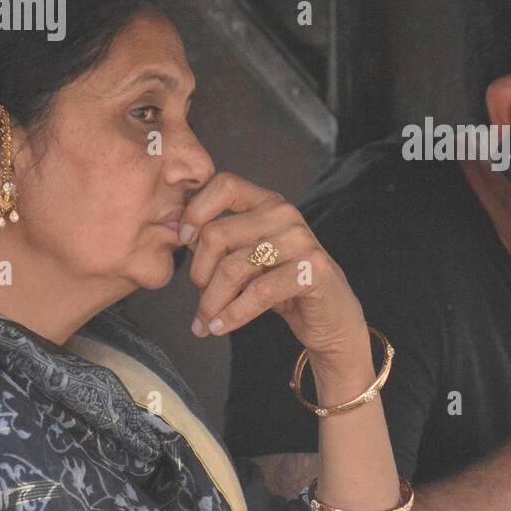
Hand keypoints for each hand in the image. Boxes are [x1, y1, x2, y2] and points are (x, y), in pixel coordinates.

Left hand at [179, 172, 366, 364]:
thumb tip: (180, 236)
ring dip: (211, 302)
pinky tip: (221, 326)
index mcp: (267, 203)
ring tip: (206, 322)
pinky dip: (233, 315)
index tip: (184, 240)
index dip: (195, 211)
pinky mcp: (312, 271)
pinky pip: (258, 293)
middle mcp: (284, 215)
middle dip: (199, 273)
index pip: (223, 185)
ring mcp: (301, 241)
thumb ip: (221, 242)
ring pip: (232, 268)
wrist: (331, 317)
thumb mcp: (249, 257)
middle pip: (217, 233)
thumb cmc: (283, 286)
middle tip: (200, 298)